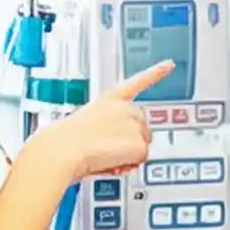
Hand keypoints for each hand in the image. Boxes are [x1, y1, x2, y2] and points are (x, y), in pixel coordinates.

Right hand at [28, 60, 173, 180]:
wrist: (59, 152)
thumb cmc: (62, 142)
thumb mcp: (86, 124)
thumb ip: (107, 127)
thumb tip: (114, 145)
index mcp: (109, 100)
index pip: (138, 82)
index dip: (157, 72)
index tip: (170, 64)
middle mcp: (126, 108)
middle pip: (141, 128)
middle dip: (129, 140)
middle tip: (105, 149)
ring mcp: (135, 125)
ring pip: (140, 146)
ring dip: (126, 154)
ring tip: (102, 156)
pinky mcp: (139, 144)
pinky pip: (138, 161)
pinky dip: (127, 165)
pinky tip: (110, 163)